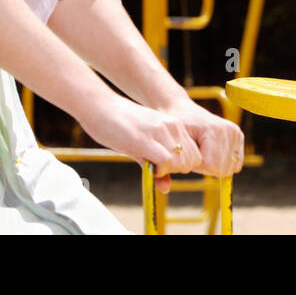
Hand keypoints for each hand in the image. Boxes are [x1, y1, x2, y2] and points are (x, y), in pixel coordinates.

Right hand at [79, 94, 202, 189]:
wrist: (101, 106)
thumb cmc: (120, 124)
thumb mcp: (145, 143)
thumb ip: (158, 163)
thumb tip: (166, 188)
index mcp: (174, 125)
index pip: (195, 155)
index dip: (182, 167)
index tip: (165, 166)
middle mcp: (172, 126)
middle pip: (191, 161)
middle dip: (176, 170)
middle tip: (156, 167)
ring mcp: (159, 132)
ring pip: (181, 162)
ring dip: (168, 171)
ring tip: (149, 164)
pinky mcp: (145, 139)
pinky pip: (166, 161)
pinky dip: (159, 170)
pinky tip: (145, 164)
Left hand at [158, 97, 245, 181]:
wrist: (181, 109)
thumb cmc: (173, 126)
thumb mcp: (171, 143)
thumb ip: (169, 167)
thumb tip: (164, 189)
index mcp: (214, 129)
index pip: (211, 166)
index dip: (196, 166)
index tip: (187, 152)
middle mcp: (229, 130)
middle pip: (222, 169)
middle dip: (205, 167)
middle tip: (195, 152)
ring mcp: (235, 132)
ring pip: (229, 169)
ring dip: (213, 166)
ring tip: (202, 151)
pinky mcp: (239, 136)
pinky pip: (236, 164)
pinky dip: (222, 163)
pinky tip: (212, 152)